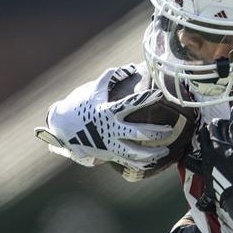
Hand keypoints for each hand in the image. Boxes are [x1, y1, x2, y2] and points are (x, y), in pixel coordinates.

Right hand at [35, 63, 176, 179]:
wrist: (62, 129)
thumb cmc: (80, 105)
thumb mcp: (93, 90)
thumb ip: (111, 77)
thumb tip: (131, 67)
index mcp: (107, 111)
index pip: (130, 104)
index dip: (146, 99)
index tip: (160, 93)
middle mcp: (110, 129)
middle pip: (138, 133)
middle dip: (156, 132)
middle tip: (169, 129)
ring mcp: (110, 144)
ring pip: (135, 153)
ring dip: (153, 153)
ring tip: (166, 150)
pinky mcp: (109, 155)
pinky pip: (128, 163)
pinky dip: (142, 165)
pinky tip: (154, 162)